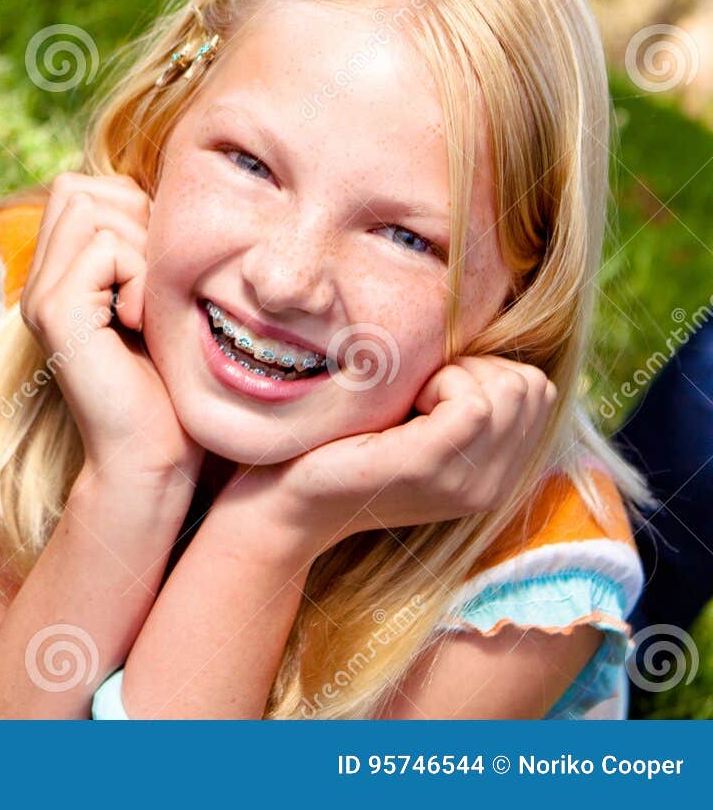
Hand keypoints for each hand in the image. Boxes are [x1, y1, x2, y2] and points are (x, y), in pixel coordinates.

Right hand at [18, 173, 202, 486]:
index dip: (127, 208)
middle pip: (78, 189)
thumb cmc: (166, 381)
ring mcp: (39, 297)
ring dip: (139, 251)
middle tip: (151, 283)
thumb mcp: (154, 296)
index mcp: (56, 277)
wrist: (151, 455)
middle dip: (133, 220)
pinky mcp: (55, 313)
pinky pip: (104, 248)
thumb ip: (138, 247)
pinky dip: (138, 278)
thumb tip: (151, 194)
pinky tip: (138, 323)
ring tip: (145, 307)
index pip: (79, 189)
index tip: (153, 268)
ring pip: (92, 212)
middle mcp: (38, 283)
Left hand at [225, 355, 554, 558]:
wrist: (287, 498)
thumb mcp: (418, 419)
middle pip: (531, 385)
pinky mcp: (432, 467)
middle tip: (416, 394)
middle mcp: (495, 487)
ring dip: (454, 374)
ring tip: (409, 401)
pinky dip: (438, 384)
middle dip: (474, 369)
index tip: (428, 390)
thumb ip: (462, 393)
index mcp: (497, 475)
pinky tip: (401, 406)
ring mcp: (470, 484)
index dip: (483, 370)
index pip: (538, 391)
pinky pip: (473, 403)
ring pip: (510, 389)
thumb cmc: (343, 443)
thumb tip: (488, 327)